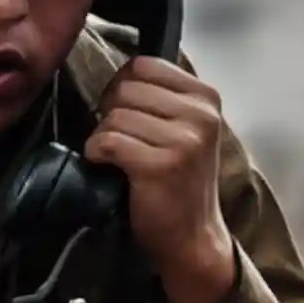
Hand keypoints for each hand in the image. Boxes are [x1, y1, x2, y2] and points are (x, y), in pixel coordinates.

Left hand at [84, 56, 234, 302]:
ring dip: (104, 137)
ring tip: (121, 159)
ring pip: (113, 116)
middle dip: (111, 113)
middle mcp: (200, 114)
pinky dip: (97, 153)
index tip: (127, 114)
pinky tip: (110, 168)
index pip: (143, 65)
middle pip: (125, 88)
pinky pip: (107, 140)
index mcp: (206, 97)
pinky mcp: (161, 165)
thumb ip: (162, 96)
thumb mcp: (184, 128)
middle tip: (122, 141)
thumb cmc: (178, 180)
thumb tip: (120, 73)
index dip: (122, 87)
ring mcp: (184, 140)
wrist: (191, 237)